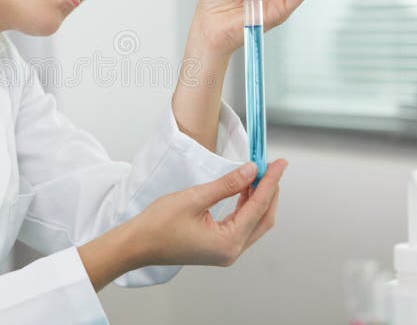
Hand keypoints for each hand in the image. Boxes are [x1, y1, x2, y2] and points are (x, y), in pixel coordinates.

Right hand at [131, 159, 286, 266]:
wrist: (138, 244)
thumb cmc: (158, 225)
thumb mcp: (194, 198)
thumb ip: (226, 185)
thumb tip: (251, 171)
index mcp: (228, 242)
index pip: (258, 206)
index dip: (270, 182)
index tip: (279, 164)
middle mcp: (231, 251)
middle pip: (263, 218)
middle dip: (270, 191)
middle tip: (272, 167)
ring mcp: (226, 252)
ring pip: (254, 223)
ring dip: (259, 199)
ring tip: (259, 174)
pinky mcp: (219, 247)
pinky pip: (242, 226)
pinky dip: (246, 207)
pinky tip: (244, 190)